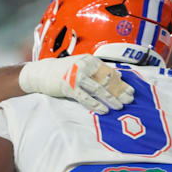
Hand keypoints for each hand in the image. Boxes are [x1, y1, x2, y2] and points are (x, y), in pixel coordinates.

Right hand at [18, 55, 133, 114]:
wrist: (40, 73)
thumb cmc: (63, 70)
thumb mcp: (81, 65)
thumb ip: (98, 70)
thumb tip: (119, 75)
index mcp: (89, 60)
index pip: (110, 72)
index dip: (121, 82)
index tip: (130, 90)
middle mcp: (84, 66)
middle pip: (107, 80)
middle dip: (120, 91)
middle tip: (129, 100)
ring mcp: (76, 76)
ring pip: (98, 89)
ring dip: (111, 99)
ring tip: (119, 106)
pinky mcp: (68, 87)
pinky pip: (85, 98)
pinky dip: (96, 105)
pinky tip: (104, 110)